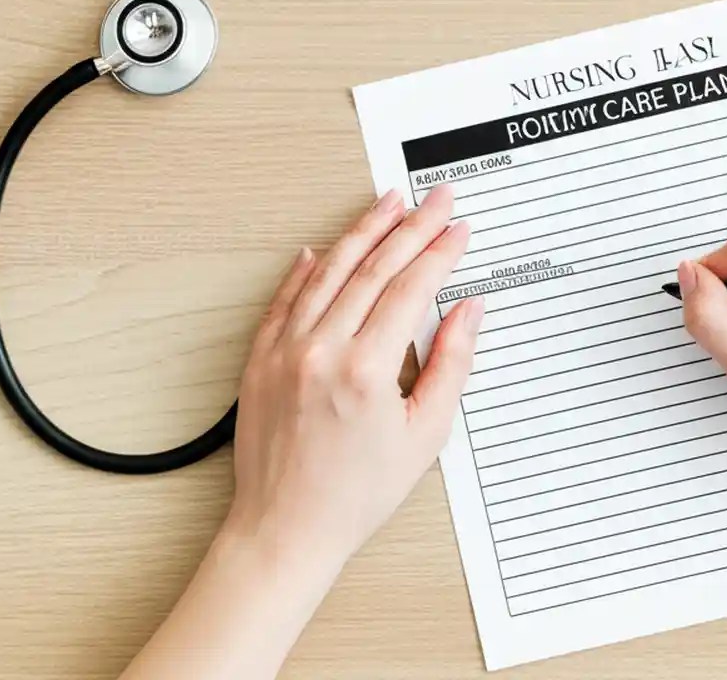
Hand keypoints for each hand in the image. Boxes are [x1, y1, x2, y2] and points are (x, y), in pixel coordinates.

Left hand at [225, 186, 482, 568]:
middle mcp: (321, 350)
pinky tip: (320, 248)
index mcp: (366, 370)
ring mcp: (284, 351)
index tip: (458, 229)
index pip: (411, 289)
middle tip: (433, 200)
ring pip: (327, 272)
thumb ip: (450, 365)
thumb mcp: (425, 435)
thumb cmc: (355, 494)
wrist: (286, 528)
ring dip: (361, 233)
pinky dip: (305, 270)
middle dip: (410, 227)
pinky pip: (285, 300)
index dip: (439, 252)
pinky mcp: (259, 360)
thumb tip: (467, 311)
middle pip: (373, 269)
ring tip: (386, 204)